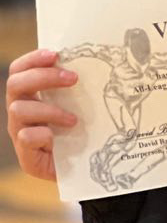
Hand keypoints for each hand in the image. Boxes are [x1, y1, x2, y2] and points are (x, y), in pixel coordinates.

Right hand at [5, 48, 79, 183]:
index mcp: (29, 95)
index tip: (56, 53)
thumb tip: (94, 61)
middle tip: (72, 78)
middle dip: (44, 77)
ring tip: (73, 119)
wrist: (83, 169)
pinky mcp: (26, 156)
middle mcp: (19, 112)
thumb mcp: (78, 105)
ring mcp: (19, 133)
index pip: (19, 70)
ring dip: (49, 110)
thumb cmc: (80, 131)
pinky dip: (42, 134)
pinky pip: (25, 137)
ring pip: (19, 109)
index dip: (32, 59)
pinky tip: (57, 138)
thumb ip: (75, 87)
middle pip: (15, 84)